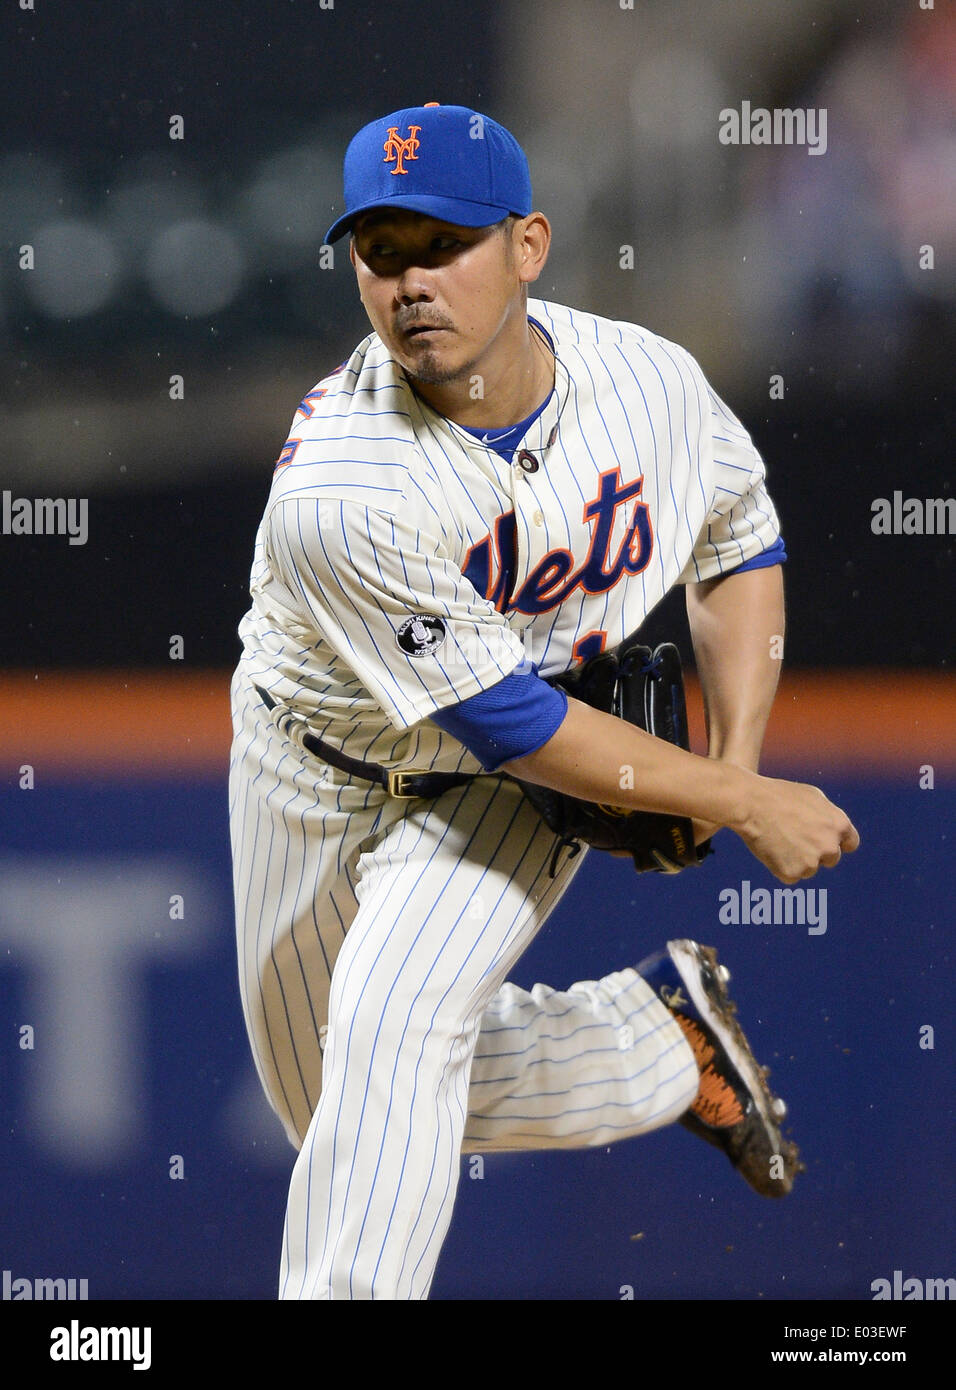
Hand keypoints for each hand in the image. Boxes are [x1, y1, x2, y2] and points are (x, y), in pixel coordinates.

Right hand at [733, 775, 859, 882]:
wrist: (752, 804)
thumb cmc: (779, 795)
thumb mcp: (813, 796)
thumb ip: (828, 816)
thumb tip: (832, 829)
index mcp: (840, 825)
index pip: (850, 844)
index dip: (838, 843)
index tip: (825, 842)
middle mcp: (830, 846)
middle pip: (831, 859)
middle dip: (816, 852)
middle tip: (793, 837)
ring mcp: (812, 861)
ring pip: (809, 868)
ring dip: (797, 860)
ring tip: (778, 839)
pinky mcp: (793, 873)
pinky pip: (790, 875)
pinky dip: (781, 866)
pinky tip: (771, 848)